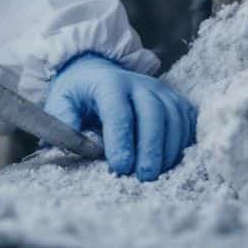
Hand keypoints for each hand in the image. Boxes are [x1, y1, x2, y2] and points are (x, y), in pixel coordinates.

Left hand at [45, 54, 196, 180]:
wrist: (96, 72)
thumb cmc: (78, 94)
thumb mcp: (60, 102)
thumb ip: (63, 123)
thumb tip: (70, 145)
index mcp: (108, 83)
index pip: (119, 111)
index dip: (121, 140)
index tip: (120, 167)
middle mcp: (138, 83)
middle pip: (153, 112)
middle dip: (151, 147)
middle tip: (144, 176)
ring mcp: (160, 90)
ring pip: (174, 116)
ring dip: (169, 148)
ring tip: (158, 173)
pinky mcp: (174, 100)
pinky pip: (187, 120)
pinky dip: (183, 141)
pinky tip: (172, 161)